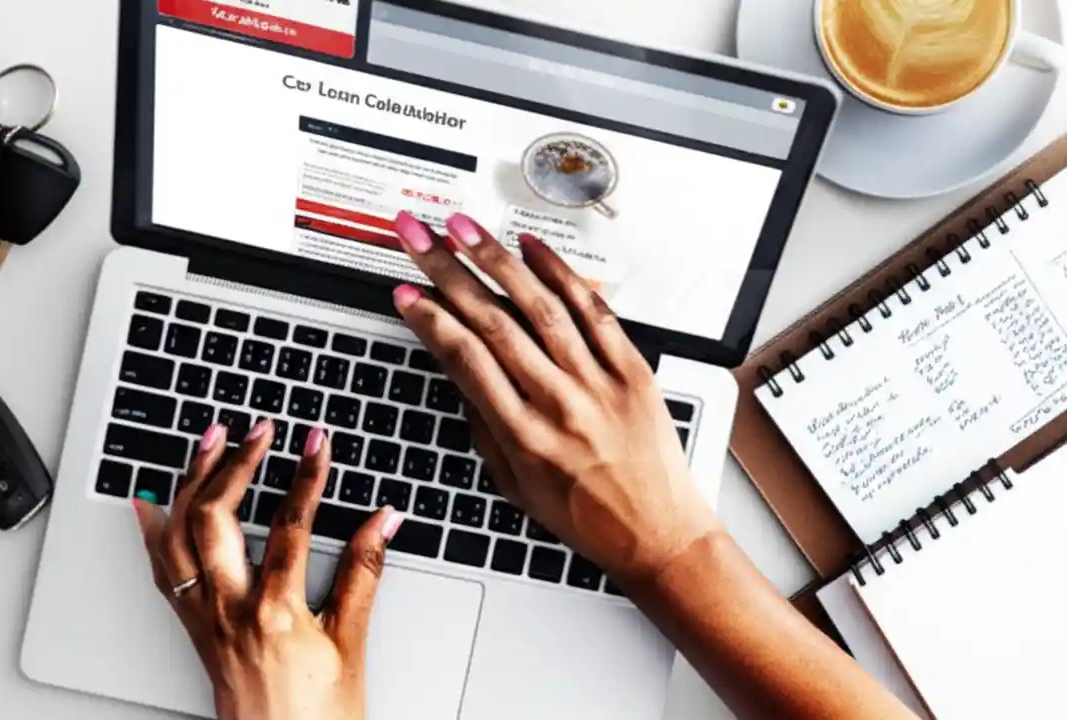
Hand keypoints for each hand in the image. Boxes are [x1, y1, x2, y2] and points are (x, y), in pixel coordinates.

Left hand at [134, 421, 404, 719]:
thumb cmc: (319, 718)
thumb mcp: (351, 643)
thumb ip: (363, 575)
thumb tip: (382, 523)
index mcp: (274, 614)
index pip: (289, 525)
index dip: (305, 476)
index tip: (315, 441)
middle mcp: (228, 612)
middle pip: (218, 518)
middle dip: (238, 462)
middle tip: (261, 429)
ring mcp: (203, 619)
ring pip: (179, 535)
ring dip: (192, 481)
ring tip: (210, 441)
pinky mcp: (192, 629)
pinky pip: (162, 569)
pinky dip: (154, 528)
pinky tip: (154, 499)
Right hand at [390, 212, 721, 585]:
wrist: (660, 534)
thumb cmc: (588, 517)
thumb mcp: (515, 488)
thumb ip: (484, 428)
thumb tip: (458, 371)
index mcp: (524, 438)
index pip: (466, 361)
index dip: (430, 319)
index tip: (406, 291)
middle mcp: (560, 406)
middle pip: (494, 323)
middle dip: (448, 272)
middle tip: (418, 236)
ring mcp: (599, 385)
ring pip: (540, 308)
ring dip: (497, 261)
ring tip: (464, 229)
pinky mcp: (632, 371)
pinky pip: (595, 313)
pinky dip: (562, 275)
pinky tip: (533, 249)